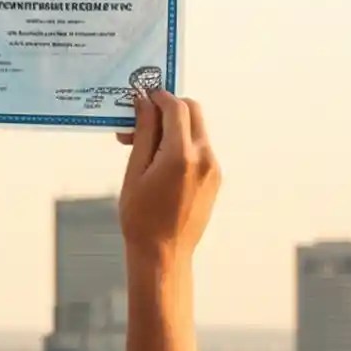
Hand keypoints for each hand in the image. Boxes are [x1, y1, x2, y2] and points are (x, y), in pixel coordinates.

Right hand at [116, 91, 219, 263]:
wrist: (163, 254)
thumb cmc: (141, 217)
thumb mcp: (135, 172)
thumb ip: (143, 133)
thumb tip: (144, 103)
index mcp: (181, 155)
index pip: (176, 108)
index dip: (158, 96)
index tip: (141, 97)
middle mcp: (204, 158)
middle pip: (193, 111)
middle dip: (168, 108)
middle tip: (141, 121)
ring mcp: (214, 168)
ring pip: (197, 130)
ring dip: (174, 128)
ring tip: (144, 147)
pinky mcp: (215, 178)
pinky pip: (200, 149)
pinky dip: (182, 144)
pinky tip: (159, 162)